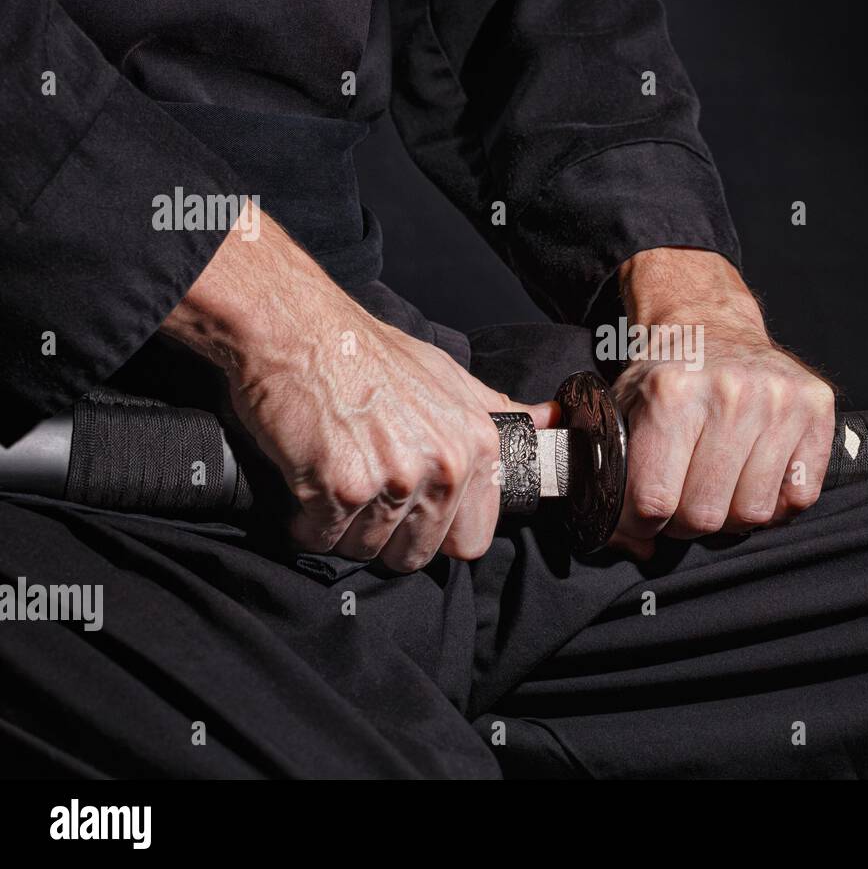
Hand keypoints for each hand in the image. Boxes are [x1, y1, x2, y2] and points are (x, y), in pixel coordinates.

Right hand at [163, 204, 553, 571]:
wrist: (298, 329)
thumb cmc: (369, 353)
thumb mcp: (448, 377)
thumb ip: (496, 412)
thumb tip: (550, 421)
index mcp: (476, 447)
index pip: (472, 541)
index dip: (437, 533)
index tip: (414, 513)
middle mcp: (443, 467)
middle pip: (418, 555)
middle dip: (387, 538)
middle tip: (364, 494)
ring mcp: (393, 480)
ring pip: (367, 551)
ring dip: (343, 528)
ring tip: (334, 478)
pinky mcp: (340, 488)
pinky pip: (320, 538)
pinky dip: (305, 521)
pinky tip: (307, 480)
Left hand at [609, 249, 835, 557]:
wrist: (711, 327)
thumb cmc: (664, 379)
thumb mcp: (620, 409)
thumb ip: (604, 466)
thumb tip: (626, 534)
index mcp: (671, 392)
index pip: (654, 501)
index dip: (642, 524)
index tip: (644, 517)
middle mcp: (730, 392)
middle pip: (705, 515)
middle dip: (685, 523)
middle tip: (681, 502)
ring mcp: (779, 399)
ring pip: (754, 513)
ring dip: (731, 516)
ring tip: (717, 490)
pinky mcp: (816, 407)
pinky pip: (800, 497)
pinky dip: (776, 504)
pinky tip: (754, 479)